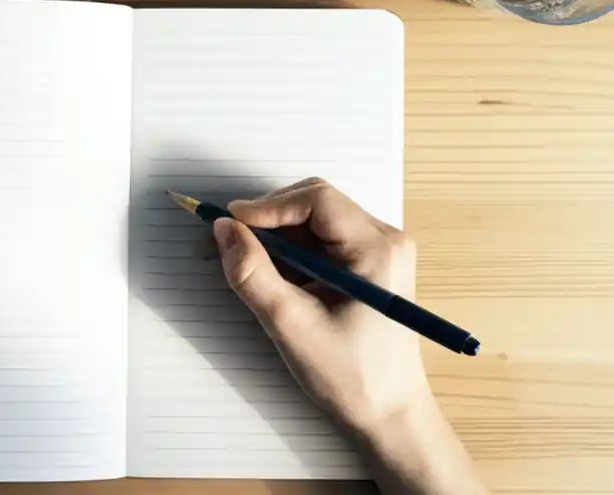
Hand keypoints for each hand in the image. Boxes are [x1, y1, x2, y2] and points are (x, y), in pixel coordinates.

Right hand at [214, 178, 484, 494]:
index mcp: (377, 251)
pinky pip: (322, 240)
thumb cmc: (352, 377)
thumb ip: (252, 275)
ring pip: (314, 222)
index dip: (267, 206)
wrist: (390, 414)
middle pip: (314, 205)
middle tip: (231, 245)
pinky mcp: (369, 264)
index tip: (229, 224)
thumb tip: (223, 230)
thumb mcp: (291, 326)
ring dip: (278, 238)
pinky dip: (292, 252)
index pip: (317, 200)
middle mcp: (386, 241)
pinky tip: (278, 281)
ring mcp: (380, 251)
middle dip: (268, 221)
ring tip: (252, 270)